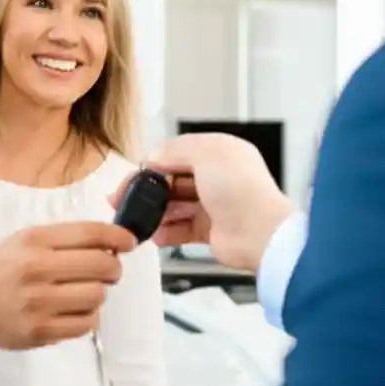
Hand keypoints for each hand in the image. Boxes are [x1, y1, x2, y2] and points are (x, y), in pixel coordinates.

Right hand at [0, 221, 134, 348]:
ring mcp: (38, 303)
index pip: (91, 233)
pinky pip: (86, 324)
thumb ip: (63, 238)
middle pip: (102, 266)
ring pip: (97, 296)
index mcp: (34, 241)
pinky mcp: (40, 331)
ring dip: (98, 293)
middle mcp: (37, 269)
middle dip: (113, 268)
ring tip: (83, 292)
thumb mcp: (23, 239)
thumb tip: (110, 241)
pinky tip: (74, 311)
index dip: (118, 237)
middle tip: (107, 271)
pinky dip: (87, 317)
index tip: (128, 242)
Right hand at [111, 133, 291, 271]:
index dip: (155, 163)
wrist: (260, 235)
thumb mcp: (207, 154)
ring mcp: (214, 204)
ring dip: (155, 212)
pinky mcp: (211, 230)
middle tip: (124, 198)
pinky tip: (155, 235)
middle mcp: (218, 177)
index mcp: (220, 153)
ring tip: (138, 219)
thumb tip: (154, 156)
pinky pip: (181, 229)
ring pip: (174, 206)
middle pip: (173, 180)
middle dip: (147, 190)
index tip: (136, 173)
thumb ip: (176, 150)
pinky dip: (166, 232)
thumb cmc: (243, 191)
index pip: (178, 153)